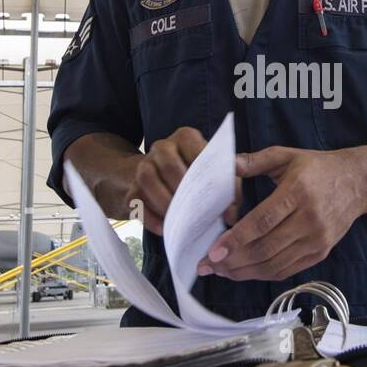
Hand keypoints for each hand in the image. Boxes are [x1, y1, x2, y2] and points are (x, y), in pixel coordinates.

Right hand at [125, 127, 239, 234]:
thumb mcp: (216, 173)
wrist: (161, 179)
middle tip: (198, 210)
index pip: (195, 149)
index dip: (206, 171)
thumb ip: (230, 182)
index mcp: (186, 138)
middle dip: (184, 190)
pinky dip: (149, 217)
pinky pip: (135, 200)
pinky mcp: (132, 188)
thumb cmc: (197, 175)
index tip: (218, 192)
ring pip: (147, 179)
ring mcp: (143, 166)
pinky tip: (165, 229)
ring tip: (180, 220)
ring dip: (164, 202)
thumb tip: (235, 198)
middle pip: (169, 165)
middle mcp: (162, 147)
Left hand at [198, 146, 366, 281]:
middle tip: (207, 265)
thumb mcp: (287, 155)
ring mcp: (317, 239)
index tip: (213, 252)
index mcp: (298, 191)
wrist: (359, 183)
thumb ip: (255, 161)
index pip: (262, 221)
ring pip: (274, 265)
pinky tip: (244, 271)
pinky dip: (262, 275)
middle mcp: (309, 218)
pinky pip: (287, 270)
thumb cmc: (319, 168)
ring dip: (244, 272)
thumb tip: (226, 166)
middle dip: (232, 262)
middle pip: (265, 249)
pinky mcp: (320, 252)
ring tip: (221, 271)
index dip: (236, 240)